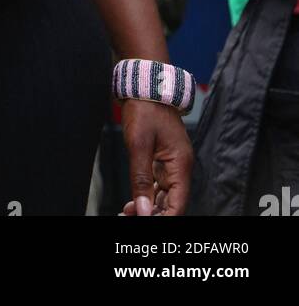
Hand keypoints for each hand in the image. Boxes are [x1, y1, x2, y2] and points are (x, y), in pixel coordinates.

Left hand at [118, 99, 192, 215]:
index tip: (145, 223)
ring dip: (148, 206)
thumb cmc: (144, 109)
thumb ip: (141, 179)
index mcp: (180, 165)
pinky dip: (146, 194)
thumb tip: (143, 210)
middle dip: (152, 214)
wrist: (143, 85)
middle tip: (128, 217)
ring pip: (163, 195)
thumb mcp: (139, 145)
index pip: (178, 204)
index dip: (164, 218)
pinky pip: (157, 184)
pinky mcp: (160, 158)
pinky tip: (133, 201)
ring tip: (126, 212)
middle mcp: (179, 167)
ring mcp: (170, 163)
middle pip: (171, 202)